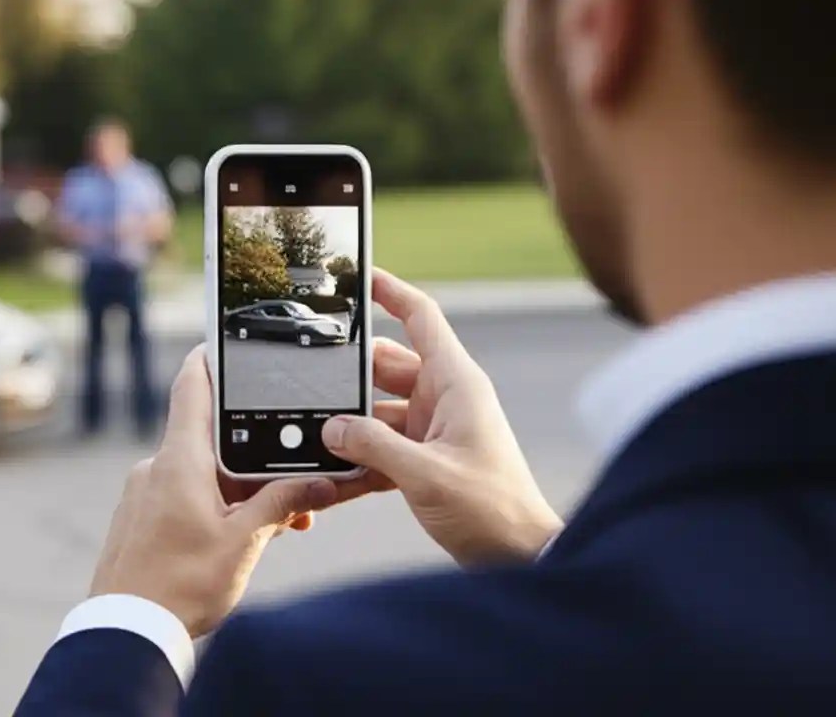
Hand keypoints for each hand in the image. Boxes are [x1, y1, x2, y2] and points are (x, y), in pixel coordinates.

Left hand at [91, 346, 389, 637]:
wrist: (125, 632)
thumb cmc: (181, 587)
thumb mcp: (244, 543)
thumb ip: (281, 504)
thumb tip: (320, 484)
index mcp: (179, 461)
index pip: (192, 387)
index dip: (208, 357)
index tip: (224, 339)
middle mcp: (155, 468)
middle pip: (210, 440)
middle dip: (252, 458)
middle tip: (288, 482)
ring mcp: (142, 494)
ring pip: (199, 476)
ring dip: (236, 493)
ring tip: (271, 527)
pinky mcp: (137, 519)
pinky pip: (180, 499)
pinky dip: (211, 509)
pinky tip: (234, 540)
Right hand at [322, 270, 563, 565]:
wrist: (521, 559)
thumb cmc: (494, 512)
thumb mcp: (425, 474)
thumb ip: (372, 445)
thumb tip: (331, 426)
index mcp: (456, 384)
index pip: (421, 319)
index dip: (390, 292)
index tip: (359, 276)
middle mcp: (446, 399)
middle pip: (387, 365)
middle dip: (351, 375)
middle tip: (314, 381)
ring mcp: (435, 429)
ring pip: (378, 409)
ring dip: (352, 424)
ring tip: (319, 437)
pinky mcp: (426, 459)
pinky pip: (382, 445)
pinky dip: (361, 457)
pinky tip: (336, 475)